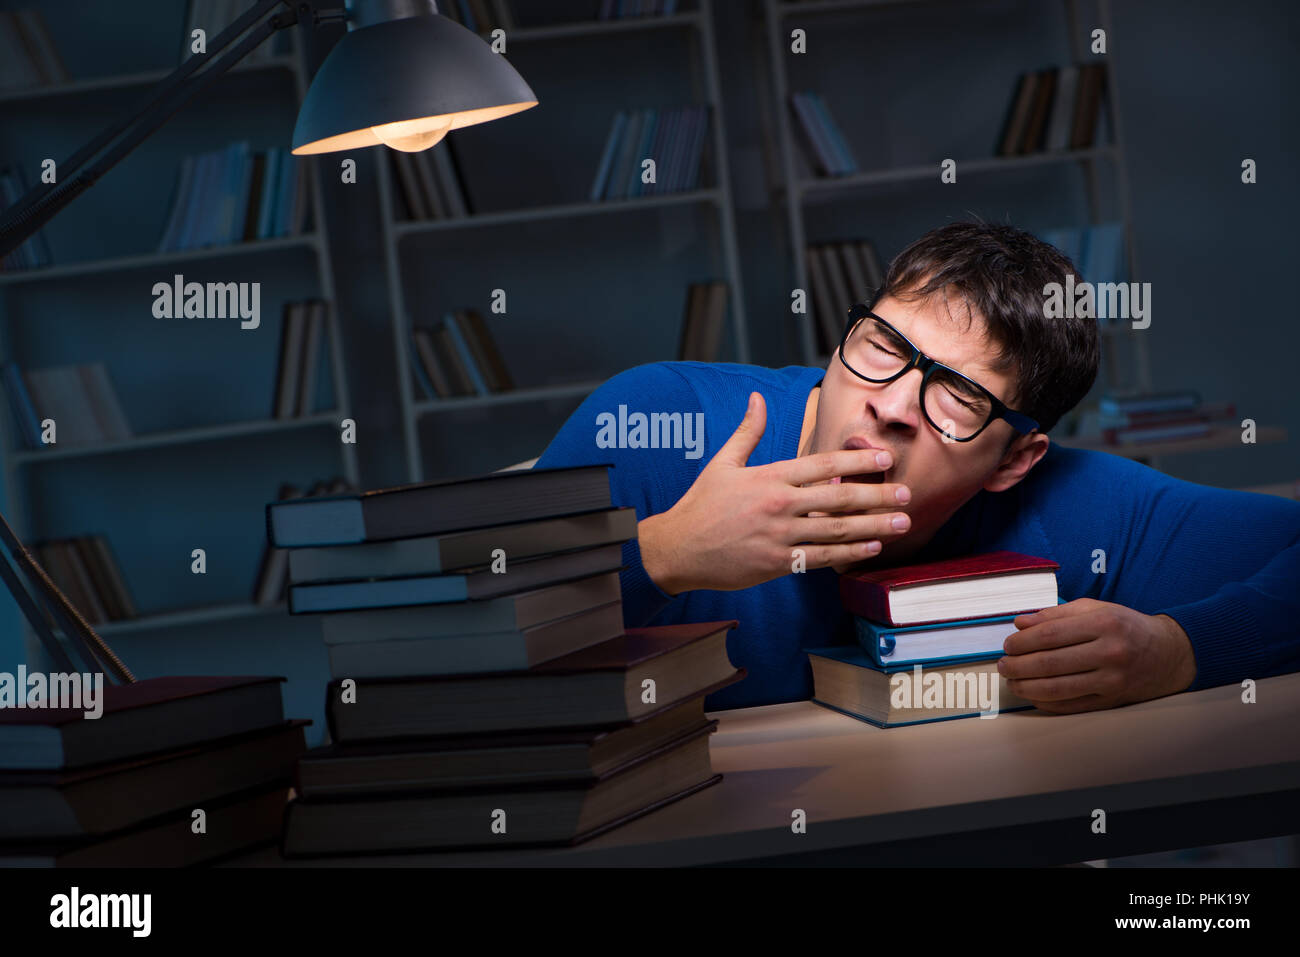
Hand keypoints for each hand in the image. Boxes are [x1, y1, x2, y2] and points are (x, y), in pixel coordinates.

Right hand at [638, 391, 911, 594]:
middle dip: (877, 495)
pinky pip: (822, 558)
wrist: (677, 548)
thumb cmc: (700, 505)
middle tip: (907, 494)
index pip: (823, 465)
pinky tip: (871, 549)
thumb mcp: (722, 463)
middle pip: (838, 497)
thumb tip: (757, 399)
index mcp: (770, 477)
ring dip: (873, 526)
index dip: (858, 461)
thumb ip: (747, 431)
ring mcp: (780, 536)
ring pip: (837, 530)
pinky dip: (849, 554)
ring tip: (901, 523)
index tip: (885, 459)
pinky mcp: (778, 563)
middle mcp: (779, 505)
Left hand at [998, 598, 1197, 713]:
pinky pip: (1072, 706)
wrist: (1169, 654)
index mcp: (1104, 624)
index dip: (1022, 642)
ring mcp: (1112, 681)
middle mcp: (1110, 653)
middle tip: (1002, 665)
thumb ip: (1056, 614)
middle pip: (1050, 663)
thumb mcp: (1096, 609)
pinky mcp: (1113, 701)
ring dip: (1027, 687)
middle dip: (1018, 666)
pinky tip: (1032, 695)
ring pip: (1058, 688)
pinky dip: (1046, 702)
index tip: (1007, 645)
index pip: (1050, 635)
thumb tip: (1020, 623)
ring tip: (1011, 681)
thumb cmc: (1125, 626)